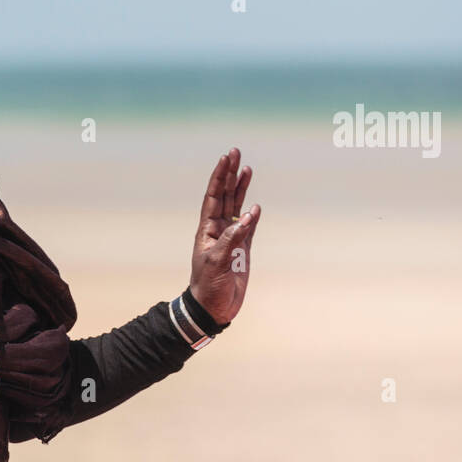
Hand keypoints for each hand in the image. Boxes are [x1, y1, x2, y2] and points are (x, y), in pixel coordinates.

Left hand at [188, 147, 260, 325]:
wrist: (213, 308)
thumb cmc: (209, 286)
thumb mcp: (218, 262)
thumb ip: (233, 238)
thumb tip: (248, 215)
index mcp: (207, 230)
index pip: (213, 197)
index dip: (219, 177)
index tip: (225, 158)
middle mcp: (218, 230)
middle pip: (224, 196)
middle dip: (229, 174)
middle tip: (235, 152)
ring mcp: (231, 238)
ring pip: (236, 207)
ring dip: (240, 188)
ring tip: (246, 168)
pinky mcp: (242, 249)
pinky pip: (248, 227)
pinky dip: (252, 215)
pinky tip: (255, 204)